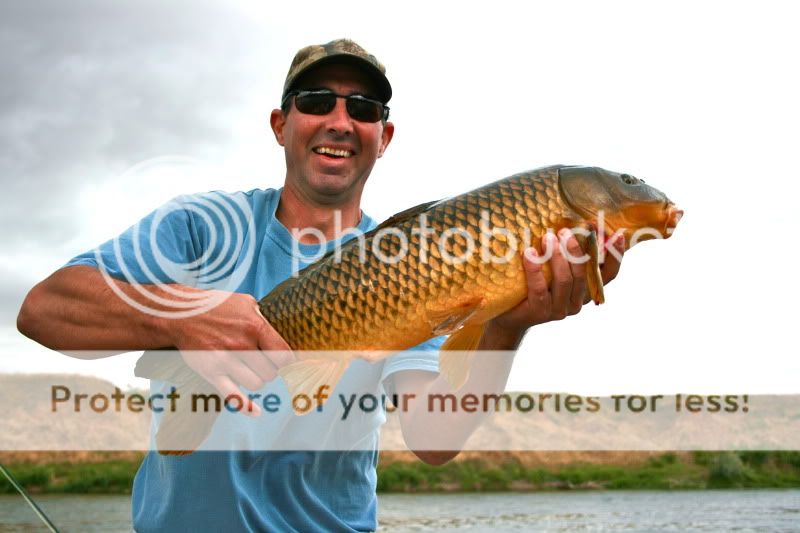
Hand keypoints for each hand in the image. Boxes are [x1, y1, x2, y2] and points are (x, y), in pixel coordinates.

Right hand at [169, 291, 294, 410]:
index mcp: (254, 326)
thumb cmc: (217, 307)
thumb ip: (264, 318)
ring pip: (256, 384)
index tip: (284, 361)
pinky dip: (246, 407)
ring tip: (249, 370)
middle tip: (262, 362)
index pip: (283, 355)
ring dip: (256, 380)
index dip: (286, 361)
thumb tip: (283, 334)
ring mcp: (225, 360)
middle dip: (270, 369)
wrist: (182, 315)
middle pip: (271, 372)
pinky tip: (257, 412)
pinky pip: (233, 396)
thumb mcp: (246, 302)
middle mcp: (241, 344)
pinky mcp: (211, 373)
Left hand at [487, 229, 624, 338]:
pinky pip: (540, 289)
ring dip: (557, 256)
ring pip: (564, 280)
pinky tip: (529, 254)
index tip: (617, 234)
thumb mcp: (552, 269)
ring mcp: (560, 310)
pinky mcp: (540, 313)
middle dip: (575, 250)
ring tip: (547, 238)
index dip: (615, 256)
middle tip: (564, 231)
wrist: (508, 315)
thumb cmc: (532, 285)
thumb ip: (566, 254)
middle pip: (583, 273)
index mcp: (586, 290)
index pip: (608, 275)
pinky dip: (535, 269)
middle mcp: (577, 302)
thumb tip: (571, 223)